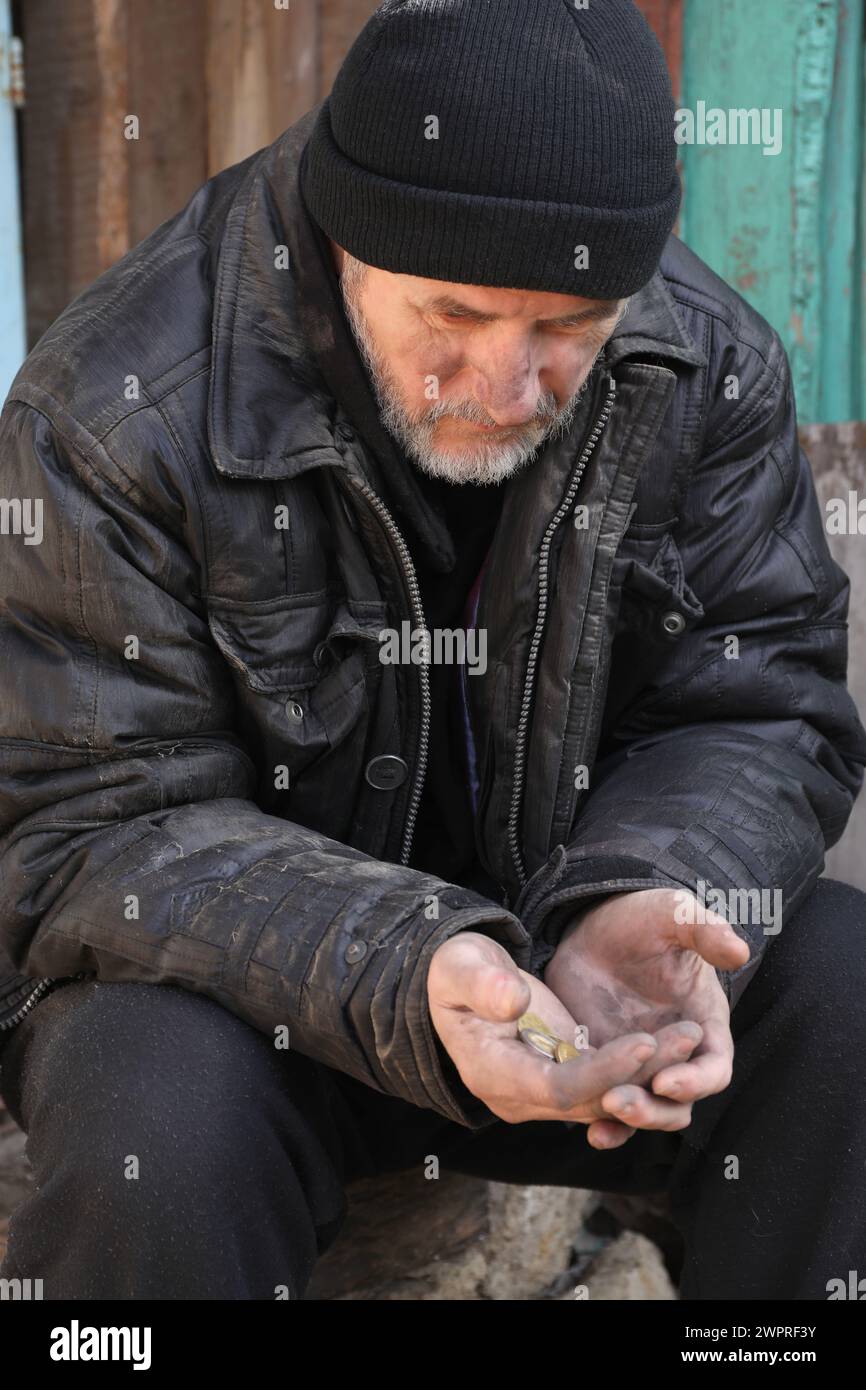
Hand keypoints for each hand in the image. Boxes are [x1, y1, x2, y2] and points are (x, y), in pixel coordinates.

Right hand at [427, 930, 704, 1146]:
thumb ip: (483, 982)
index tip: (645, 1041)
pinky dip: (640, 1068)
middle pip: (592, 1101)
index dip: (604, 1071)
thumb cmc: (458, 970)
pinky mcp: (564, 1078)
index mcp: (493, 1074)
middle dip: (641, 1074)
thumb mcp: (461, 965)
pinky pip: (608, 1085)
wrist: (461, 980)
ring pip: (607, 1098)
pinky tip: (677, 1042)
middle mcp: (521, 1097)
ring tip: (691, 1035)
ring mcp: (544, 1093)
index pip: (559, 1089)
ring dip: (650, 1074)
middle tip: (688, 1035)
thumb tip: (513, 1001)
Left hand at [544, 887, 750, 1135]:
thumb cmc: (641, 919)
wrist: (591, 929)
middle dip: (655, 1110)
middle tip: (620, 1101)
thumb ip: (704, 929)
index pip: (714, 1068)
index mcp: (703, 1024)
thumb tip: (741, 949)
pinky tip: (587, 1130)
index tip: (666, 1080)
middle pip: (680, 1104)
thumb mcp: (671, 913)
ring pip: (647, 1112)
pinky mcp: (606, 1070)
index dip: (696, 1081)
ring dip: (630, 1121)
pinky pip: (609, 1108)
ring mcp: (640, 1066)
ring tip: (602, 1113)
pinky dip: (603, 1124)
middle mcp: (676, 1054)